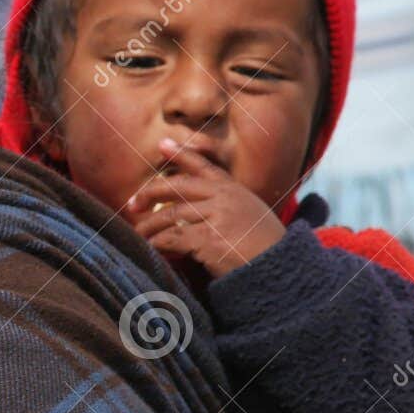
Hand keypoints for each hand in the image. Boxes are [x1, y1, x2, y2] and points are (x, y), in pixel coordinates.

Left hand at [125, 139, 285, 278]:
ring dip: (150, 225)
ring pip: (170, 215)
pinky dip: (159, 243)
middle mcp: (224, 198)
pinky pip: (174, 238)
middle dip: (150, 194)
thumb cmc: (264, 245)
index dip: (182, 154)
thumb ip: (225, 204)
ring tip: (138, 232)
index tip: (163, 145)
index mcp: (233, 190)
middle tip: (132, 204)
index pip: (203, 166)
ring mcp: (217, 217)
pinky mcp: (210, 239)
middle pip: (176, 188)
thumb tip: (190, 207)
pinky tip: (151, 247)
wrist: (281, 267)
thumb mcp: (251, 213)